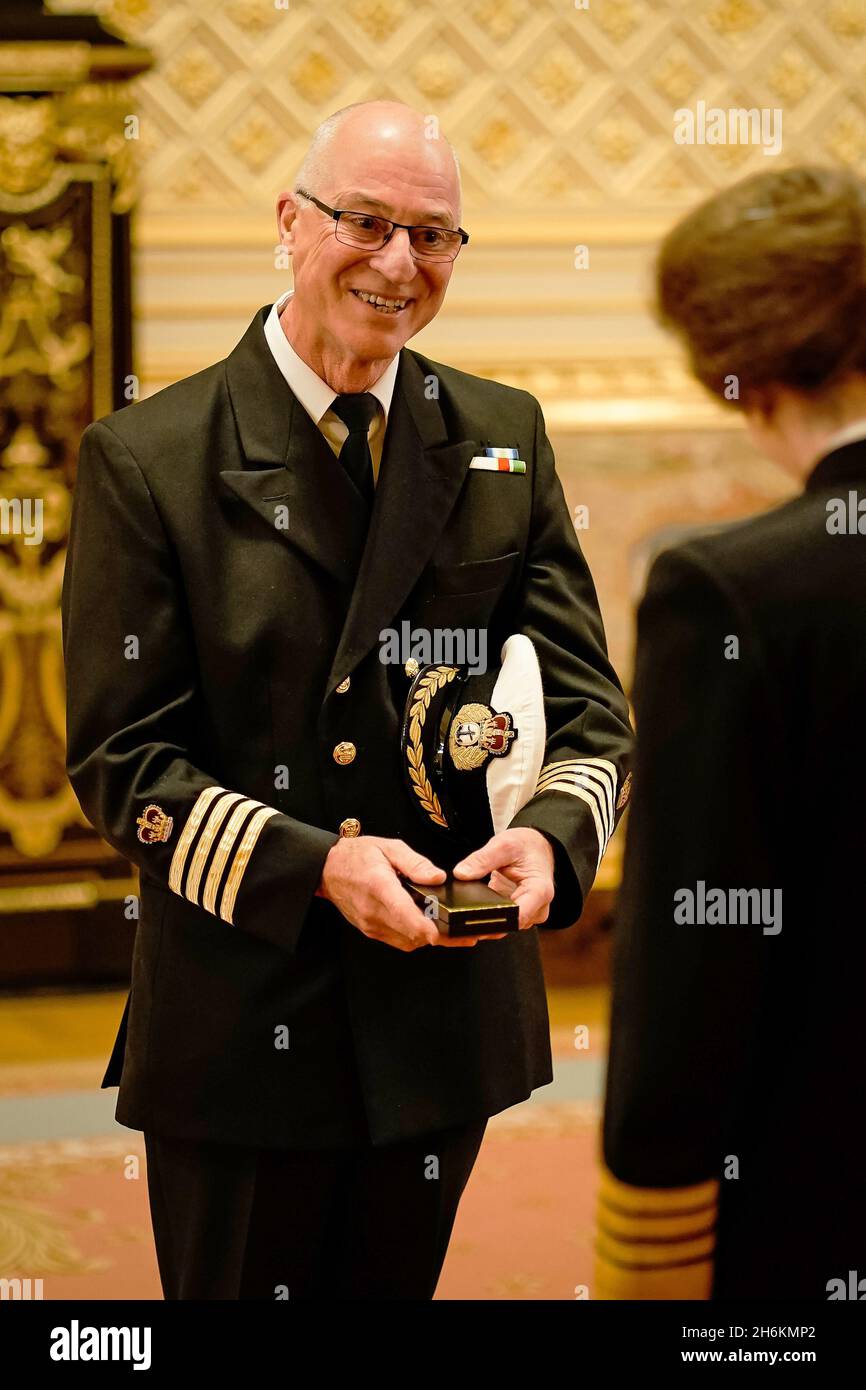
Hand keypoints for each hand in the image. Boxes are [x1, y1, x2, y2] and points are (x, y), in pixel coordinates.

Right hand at [315, 836, 507, 951]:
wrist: (326, 869)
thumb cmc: (357, 855)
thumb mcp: (390, 848)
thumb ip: (416, 864)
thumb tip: (439, 877)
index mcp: (381, 889)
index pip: (407, 917)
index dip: (431, 929)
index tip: (453, 931)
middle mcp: (375, 913)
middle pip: (413, 937)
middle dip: (443, 937)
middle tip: (470, 934)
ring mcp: (372, 925)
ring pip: (408, 943)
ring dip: (431, 939)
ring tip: (457, 932)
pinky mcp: (371, 930)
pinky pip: (399, 941)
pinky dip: (416, 937)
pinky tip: (431, 927)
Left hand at [453, 827, 554, 929]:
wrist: (536, 848)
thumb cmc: (526, 846)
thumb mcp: (503, 845)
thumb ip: (481, 859)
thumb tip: (461, 874)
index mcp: (539, 891)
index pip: (516, 917)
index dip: (492, 921)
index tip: (469, 918)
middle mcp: (538, 908)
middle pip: (509, 925)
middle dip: (484, 922)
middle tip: (459, 915)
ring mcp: (530, 914)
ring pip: (505, 927)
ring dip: (485, 921)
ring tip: (465, 910)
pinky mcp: (520, 915)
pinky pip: (503, 922)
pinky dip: (489, 917)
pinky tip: (475, 909)